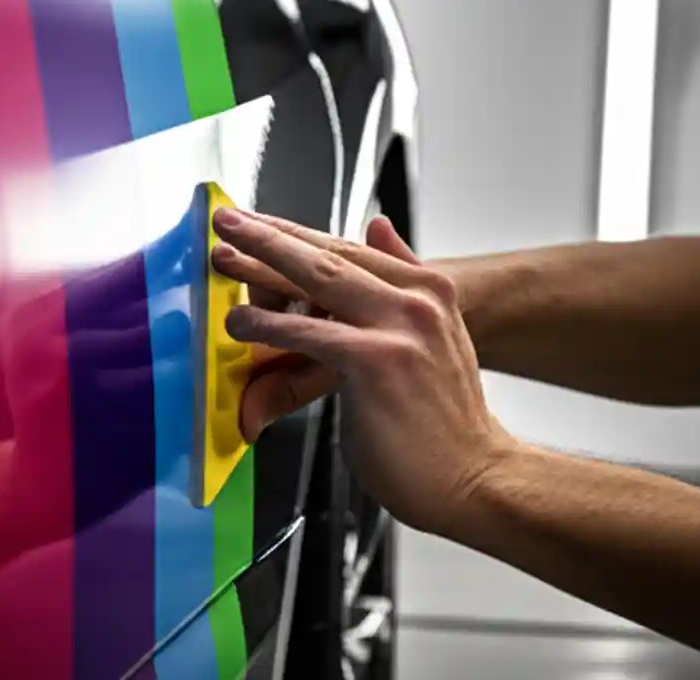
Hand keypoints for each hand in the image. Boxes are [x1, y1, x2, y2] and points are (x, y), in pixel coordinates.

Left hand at [211, 209, 516, 533]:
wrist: (479, 479)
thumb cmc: (446, 424)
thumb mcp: (432, 335)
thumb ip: (400, 282)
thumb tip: (378, 226)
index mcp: (427, 290)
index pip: (350, 247)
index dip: (298, 232)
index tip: (258, 220)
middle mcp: (416, 300)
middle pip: (330, 253)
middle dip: (271, 234)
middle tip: (228, 219)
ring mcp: (399, 327)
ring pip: (317, 280)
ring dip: (260, 266)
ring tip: (221, 260)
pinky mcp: (377, 361)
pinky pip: (309, 334)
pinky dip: (269, 326)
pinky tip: (241, 324)